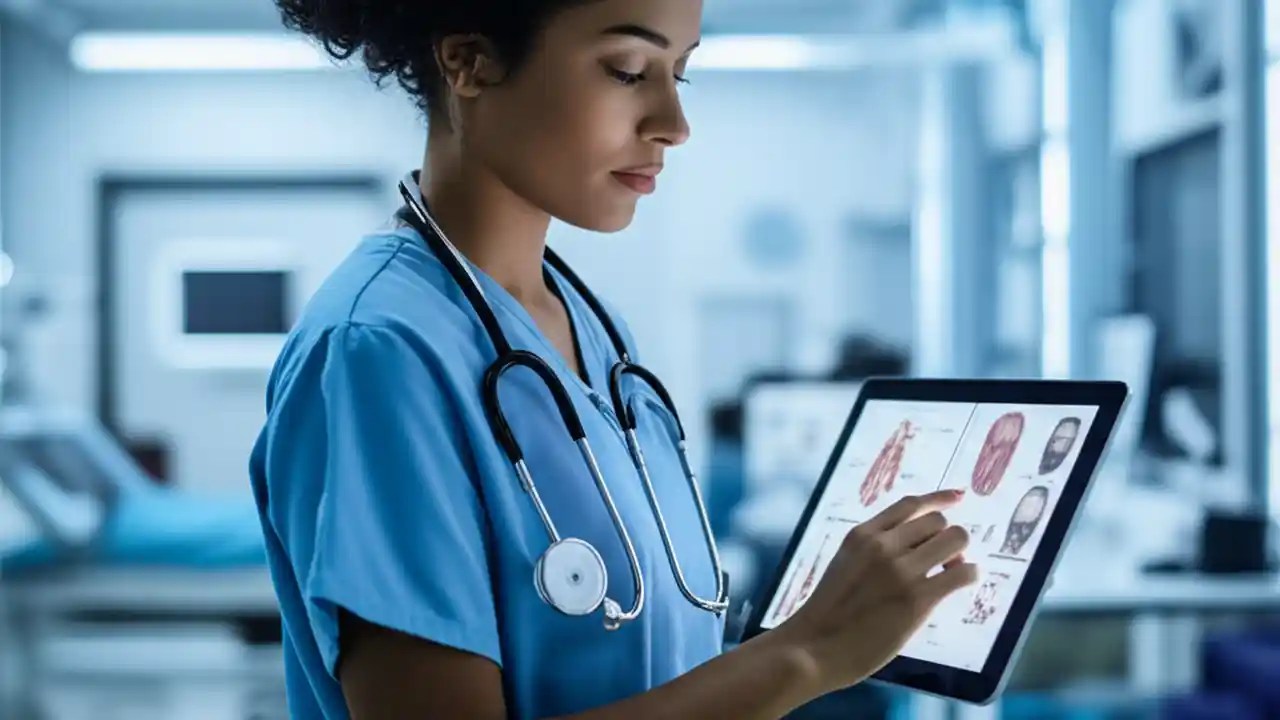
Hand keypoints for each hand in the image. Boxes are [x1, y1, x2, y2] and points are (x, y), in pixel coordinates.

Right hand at [772, 490, 977, 693]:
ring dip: (960, 554)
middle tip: (945, 560)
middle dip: (947, 537)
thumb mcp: (844, 566)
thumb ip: (872, 552)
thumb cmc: (827, 615)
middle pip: (937, 521)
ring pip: (954, 539)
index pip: (909, 504)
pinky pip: (961, 573)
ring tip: (950, 573)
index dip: (939, 499)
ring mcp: (900, 571)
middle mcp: (882, 545)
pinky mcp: (917, 599)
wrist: (812, 648)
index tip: (957, 498)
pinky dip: (970, 575)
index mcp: (861, 535)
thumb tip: (915, 549)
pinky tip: (963, 583)